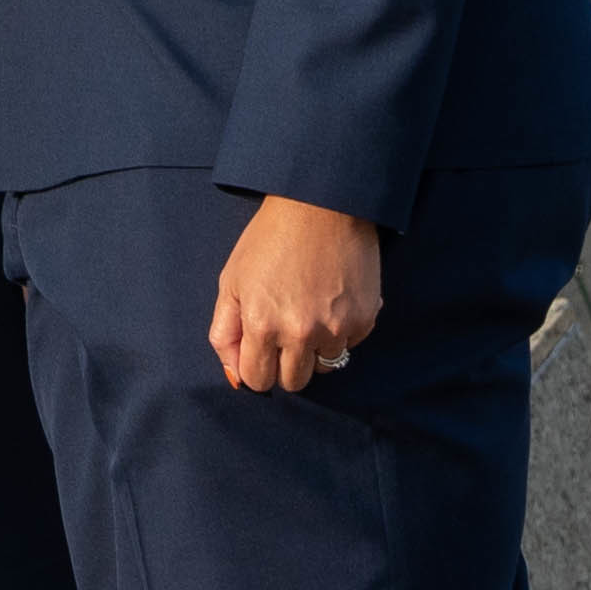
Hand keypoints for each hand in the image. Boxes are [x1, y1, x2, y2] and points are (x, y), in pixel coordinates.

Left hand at [211, 195, 382, 393]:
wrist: (321, 207)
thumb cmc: (269, 240)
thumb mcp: (231, 283)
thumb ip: (225, 333)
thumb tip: (236, 376)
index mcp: (261, 325)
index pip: (257, 380)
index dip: (255, 367)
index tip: (259, 350)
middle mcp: (301, 333)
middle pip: (293, 382)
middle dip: (284, 364)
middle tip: (284, 333)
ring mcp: (337, 328)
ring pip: (324, 366)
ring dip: (314, 349)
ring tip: (308, 312)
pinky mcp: (365, 319)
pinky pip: (349, 345)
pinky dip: (340, 332)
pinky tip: (330, 301)